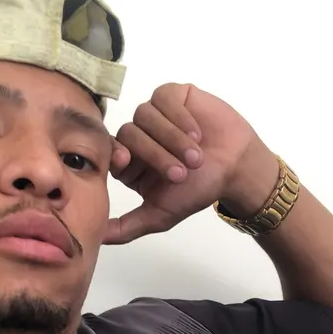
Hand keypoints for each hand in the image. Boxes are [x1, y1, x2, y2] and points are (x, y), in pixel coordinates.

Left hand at [105, 83, 279, 243]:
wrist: (236, 168)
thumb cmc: (199, 189)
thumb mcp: (159, 215)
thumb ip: (126, 227)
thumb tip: (97, 237)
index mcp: (132, 163)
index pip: (111, 152)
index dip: (116, 155)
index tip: (124, 160)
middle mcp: (140, 136)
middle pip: (129, 134)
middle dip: (154, 154)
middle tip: (180, 174)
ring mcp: (155, 114)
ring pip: (145, 115)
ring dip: (171, 138)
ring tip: (195, 157)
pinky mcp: (173, 96)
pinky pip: (163, 97)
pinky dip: (178, 116)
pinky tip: (197, 132)